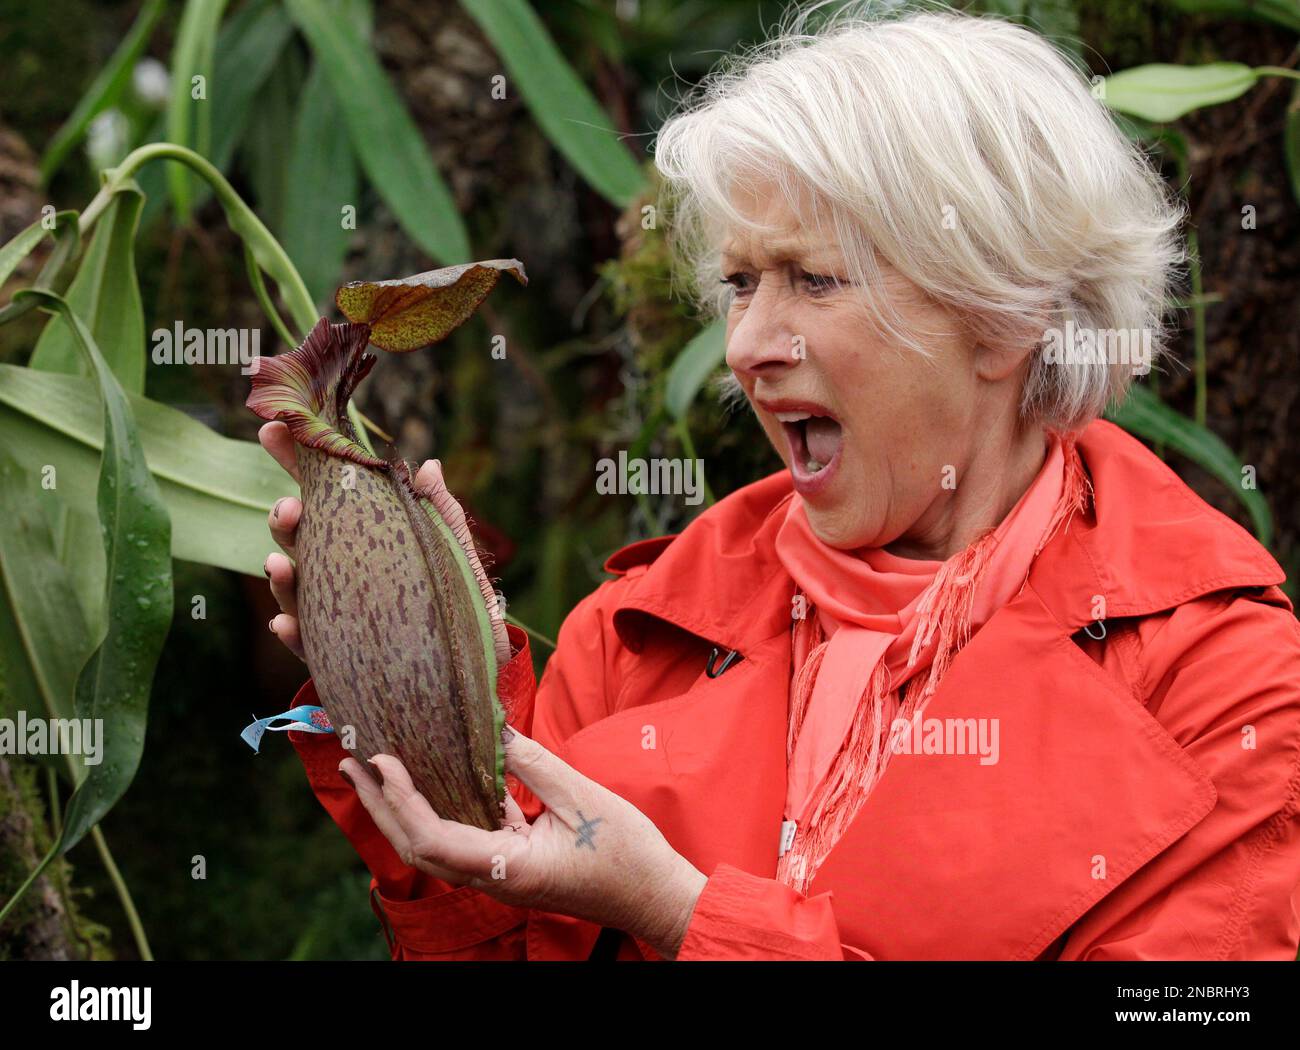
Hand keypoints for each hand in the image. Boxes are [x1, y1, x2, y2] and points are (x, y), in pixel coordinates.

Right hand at [257, 421, 466, 662]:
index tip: (273, 430)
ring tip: (278, 563)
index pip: (323, 495)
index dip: (295, 461)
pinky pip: (307, 645)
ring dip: (279, 574)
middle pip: (297, 538)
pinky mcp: (337, 656)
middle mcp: (338, 571)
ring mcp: (332, 612)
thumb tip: (430, 465)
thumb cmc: (461, 604)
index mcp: (361, 536)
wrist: (474, 670)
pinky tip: (285, 623)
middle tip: (291, 508)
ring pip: (293, 588)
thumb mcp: (456, 556)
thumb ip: (441, 514)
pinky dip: (293, 633)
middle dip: (285, 519)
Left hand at [340, 728, 708, 958]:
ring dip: (400, 809)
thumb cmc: (628, 854)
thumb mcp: (582, 798)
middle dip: (381, 804)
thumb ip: (533, 764)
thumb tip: (493, 730)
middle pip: (417, 847)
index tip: (384, 760)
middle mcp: (492, 878)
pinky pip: (459, 838)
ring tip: (374, 770)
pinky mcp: (509, 863)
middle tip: (352, 761)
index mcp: (506, 868)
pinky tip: (427, 782)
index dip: (401, 800)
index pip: (432, 839)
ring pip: (432, 846)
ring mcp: (498, 874)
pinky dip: (434, 810)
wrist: (654, 896)